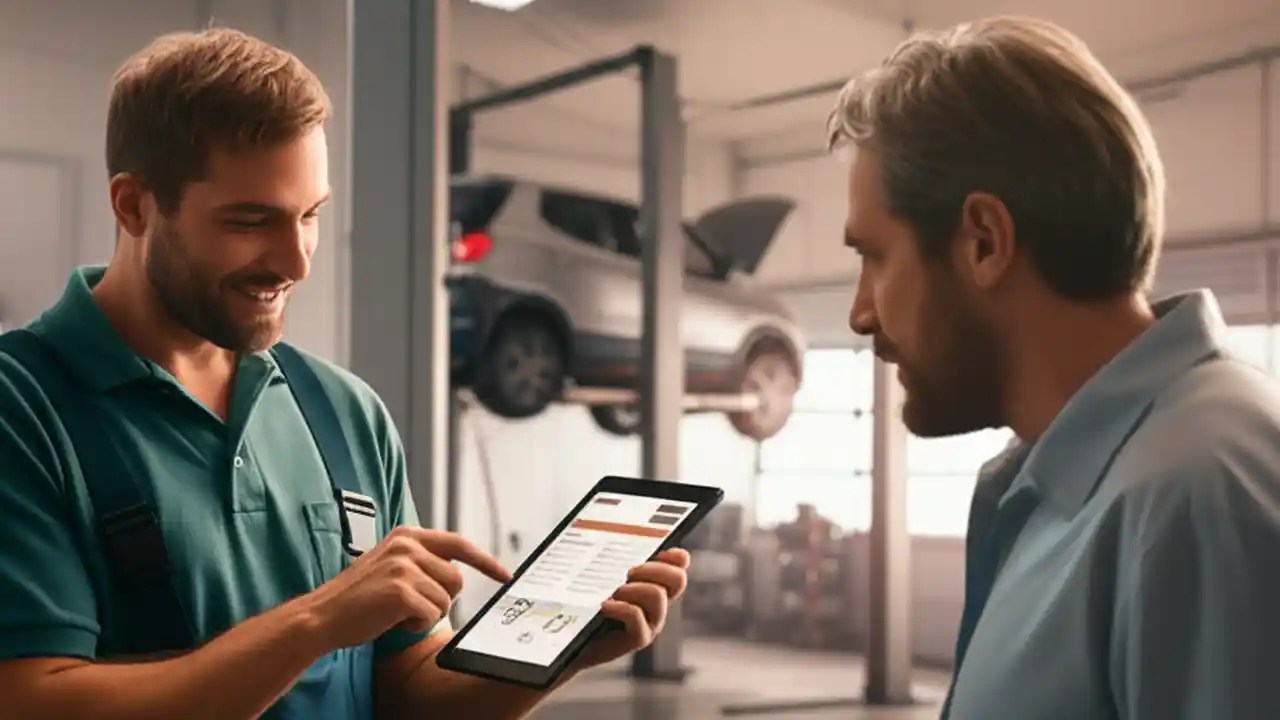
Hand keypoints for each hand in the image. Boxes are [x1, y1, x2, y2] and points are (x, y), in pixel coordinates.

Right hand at [304, 526, 511, 650]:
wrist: (322, 616)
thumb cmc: (359, 598)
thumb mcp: (391, 565)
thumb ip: (421, 561)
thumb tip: (457, 576)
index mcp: (407, 535)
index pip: (458, 544)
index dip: (485, 561)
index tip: (504, 575)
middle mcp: (407, 545)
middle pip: (456, 579)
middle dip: (441, 599)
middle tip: (409, 605)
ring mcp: (404, 566)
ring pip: (446, 600)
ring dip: (427, 614)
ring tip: (396, 611)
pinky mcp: (401, 591)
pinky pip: (431, 615)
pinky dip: (416, 625)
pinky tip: (392, 620)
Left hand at [570, 548, 690, 672]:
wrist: (565, 637)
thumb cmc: (581, 599)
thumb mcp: (597, 572)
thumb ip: (612, 557)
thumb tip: (617, 531)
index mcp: (652, 584)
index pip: (678, 567)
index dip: (677, 557)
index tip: (665, 550)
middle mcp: (657, 603)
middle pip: (677, 580)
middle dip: (655, 568)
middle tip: (629, 571)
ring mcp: (651, 623)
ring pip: (657, 595)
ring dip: (635, 587)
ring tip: (614, 590)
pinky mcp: (638, 639)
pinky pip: (638, 616)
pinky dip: (621, 607)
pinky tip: (604, 606)